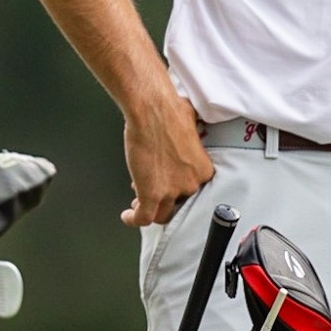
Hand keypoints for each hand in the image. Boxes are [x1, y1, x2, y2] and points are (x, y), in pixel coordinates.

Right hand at [120, 94, 213, 226]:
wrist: (153, 110)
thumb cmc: (170, 112)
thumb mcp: (191, 129)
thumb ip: (190, 142)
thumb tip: (185, 136)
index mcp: (202, 170)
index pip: (192, 190)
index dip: (177, 187)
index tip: (167, 184)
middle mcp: (190, 184)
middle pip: (178, 203)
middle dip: (163, 198)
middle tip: (152, 192)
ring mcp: (171, 191)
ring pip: (161, 214)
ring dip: (149, 210)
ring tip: (138, 203)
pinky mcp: (150, 194)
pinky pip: (143, 218)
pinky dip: (134, 220)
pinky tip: (128, 216)